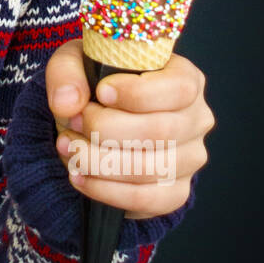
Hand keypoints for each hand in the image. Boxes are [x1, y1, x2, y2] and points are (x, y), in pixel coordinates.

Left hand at [44, 39, 214, 218]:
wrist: (94, 124)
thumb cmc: (94, 86)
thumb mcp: (75, 63)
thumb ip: (67, 74)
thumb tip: (67, 103)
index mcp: (186, 80)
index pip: (179, 89)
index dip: (138, 93)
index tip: (101, 93)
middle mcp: (196, 120)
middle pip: (160, 131)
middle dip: (106, 129)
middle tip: (73, 123)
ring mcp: (190, 159)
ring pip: (150, 169)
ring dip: (99, 161)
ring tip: (68, 148)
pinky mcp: (175, 192)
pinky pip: (146, 199)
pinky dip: (106, 191)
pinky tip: (79, 177)